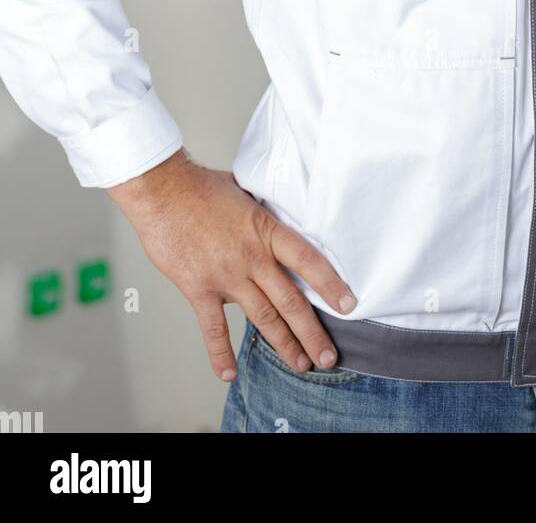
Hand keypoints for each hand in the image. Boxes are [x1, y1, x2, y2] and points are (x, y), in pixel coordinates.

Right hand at [106, 148, 356, 381]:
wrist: (162, 189)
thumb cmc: (200, 186)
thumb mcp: (246, 192)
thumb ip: (262, 212)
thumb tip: (277, 212)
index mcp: (266, 230)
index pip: (308, 260)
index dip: (331, 284)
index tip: (349, 304)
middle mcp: (252, 256)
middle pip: (291, 300)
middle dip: (312, 332)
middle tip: (328, 356)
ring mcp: (226, 275)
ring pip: (262, 318)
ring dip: (284, 344)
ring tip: (300, 364)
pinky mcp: (199, 288)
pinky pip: (213, 329)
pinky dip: (221, 353)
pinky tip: (229, 373)